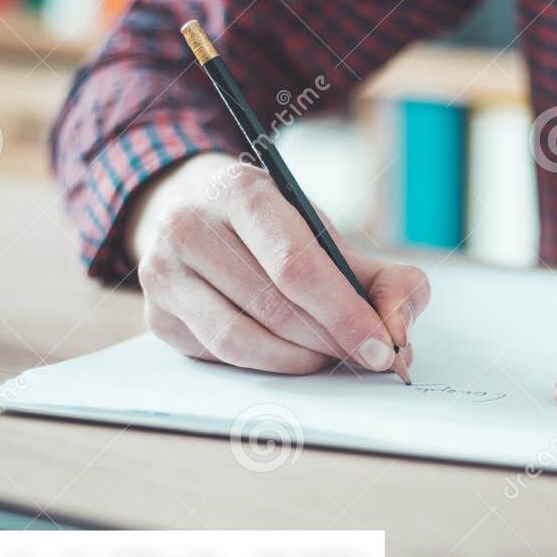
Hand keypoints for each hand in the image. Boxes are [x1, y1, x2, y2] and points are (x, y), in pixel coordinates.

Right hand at [130, 152, 429, 373]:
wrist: (190, 211)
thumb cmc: (270, 228)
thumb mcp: (324, 231)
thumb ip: (380, 278)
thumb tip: (400, 332)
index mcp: (239, 191)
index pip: (296, 265)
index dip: (344, 314)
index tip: (381, 348)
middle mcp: (189, 227)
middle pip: (271, 307)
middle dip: (329, 341)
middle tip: (362, 357)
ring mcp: (163, 273)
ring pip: (240, 341)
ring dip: (297, 360)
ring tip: (327, 356)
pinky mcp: (156, 316)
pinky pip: (218, 357)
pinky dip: (263, 365)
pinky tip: (287, 354)